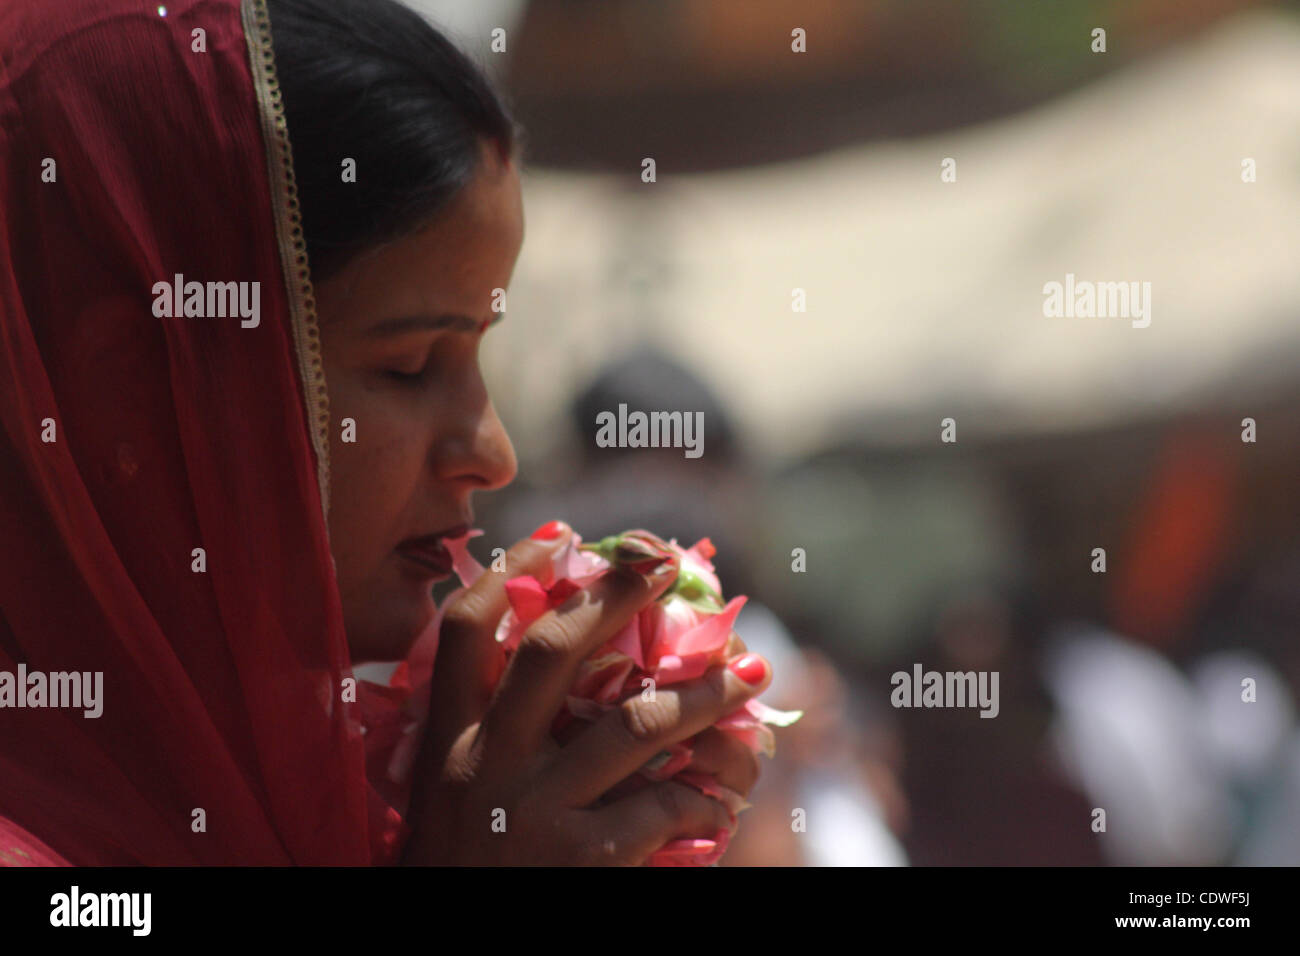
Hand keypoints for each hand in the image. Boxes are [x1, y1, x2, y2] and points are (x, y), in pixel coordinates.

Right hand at [400, 524, 772, 864]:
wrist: (440, 950)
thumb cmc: (453, 869)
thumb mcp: (445, 793)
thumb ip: (482, 732)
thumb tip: (537, 659)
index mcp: (448, 740)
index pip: (464, 631)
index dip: (510, 572)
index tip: (561, 534)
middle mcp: (485, 763)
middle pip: (549, 652)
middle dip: (613, 598)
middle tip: (665, 567)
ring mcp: (532, 811)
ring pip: (632, 725)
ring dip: (700, 696)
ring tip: (746, 676)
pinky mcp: (576, 861)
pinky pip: (656, 810)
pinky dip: (695, 801)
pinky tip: (714, 800)